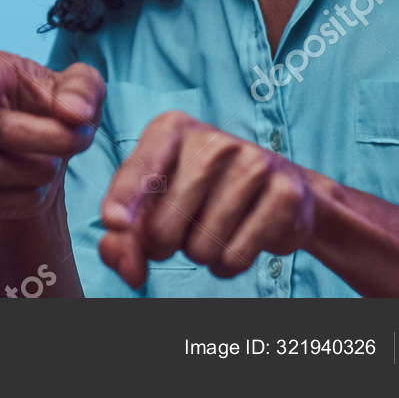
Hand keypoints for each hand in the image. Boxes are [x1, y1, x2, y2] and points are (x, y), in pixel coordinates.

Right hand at [0, 50, 105, 220]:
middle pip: (0, 130)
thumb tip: (74, 112)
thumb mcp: (84, 89)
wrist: (44, 149)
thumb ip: (83, 90)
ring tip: (51, 168)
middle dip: (48, 141)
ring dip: (36, 176)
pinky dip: (18, 202)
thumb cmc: (57, 109)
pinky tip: (31, 190)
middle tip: (75, 142)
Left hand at [98, 111, 317, 287]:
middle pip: (164, 225)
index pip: (140, 169)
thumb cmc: (203, 196)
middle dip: (163, 246)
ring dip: (199, 254)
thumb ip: (126, 235)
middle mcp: (212, 140)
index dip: (123, 198)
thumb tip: (129, 269)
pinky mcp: (285, 193)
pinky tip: (237, 241)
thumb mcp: (156, 203)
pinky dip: (228, 264)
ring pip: (201, 246)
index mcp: (171, 129)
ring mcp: (253, 162)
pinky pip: (236, 255)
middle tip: (180, 232)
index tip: (114, 222)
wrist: (279, 196)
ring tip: (213, 229)